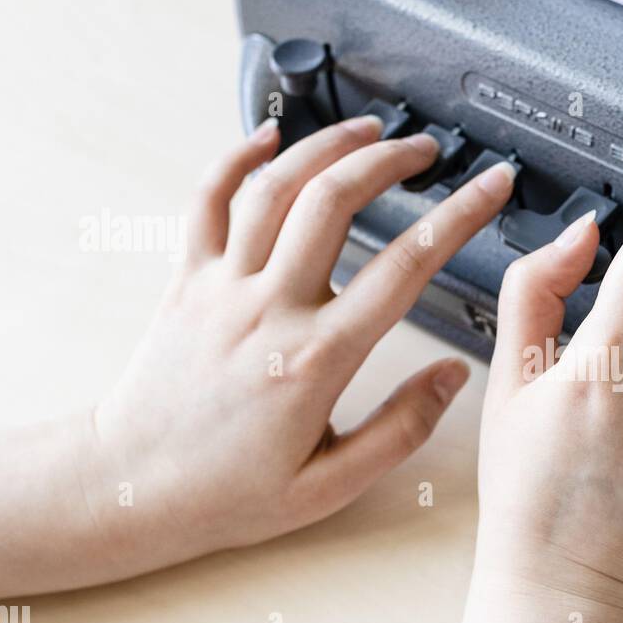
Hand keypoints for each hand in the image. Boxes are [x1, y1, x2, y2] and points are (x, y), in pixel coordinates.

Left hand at [86, 116, 517, 574]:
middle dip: (389, 159)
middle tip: (426, 150)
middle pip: (335, 201)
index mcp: (315, 358)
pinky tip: (268, 136)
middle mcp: (268, 308)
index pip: (404, 266)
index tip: (489, 186)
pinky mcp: (186, 280)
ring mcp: (221, 286)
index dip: (457, 215)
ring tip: (368, 130)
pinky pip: (207, 200)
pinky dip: (237, 158)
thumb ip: (401, 429)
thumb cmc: (228, 492)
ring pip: (274, 187)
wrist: (132, 487)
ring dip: (326, 145)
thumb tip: (452, 376)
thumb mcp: (331, 485)